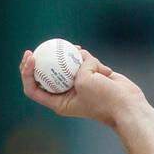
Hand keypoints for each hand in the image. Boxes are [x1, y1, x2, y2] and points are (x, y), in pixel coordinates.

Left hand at [19, 47, 144, 127]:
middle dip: (38, 62)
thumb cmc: (103, 98)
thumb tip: (79, 54)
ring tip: (86, 61)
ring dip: (75, 59)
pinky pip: (83, 60)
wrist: (126, 104)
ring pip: (67, 63)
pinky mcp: (89, 75)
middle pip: (45, 75)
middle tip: (32, 50)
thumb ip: (77, 67)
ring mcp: (77, 83)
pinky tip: (100, 66)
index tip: (29, 58)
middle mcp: (65, 93)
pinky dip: (91, 60)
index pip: (34, 89)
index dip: (27, 74)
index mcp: (58, 102)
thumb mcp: (84, 82)